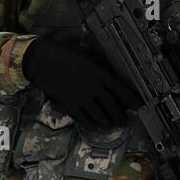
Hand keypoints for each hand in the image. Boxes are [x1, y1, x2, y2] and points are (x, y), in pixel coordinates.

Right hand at [22, 35, 138, 129]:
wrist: (41, 60)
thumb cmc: (62, 53)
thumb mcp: (85, 54)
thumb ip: (99, 63)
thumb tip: (109, 69)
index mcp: (98, 73)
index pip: (121, 90)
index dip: (132, 100)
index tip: (138, 106)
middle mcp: (93, 88)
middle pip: (113, 107)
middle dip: (121, 116)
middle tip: (124, 119)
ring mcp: (81, 98)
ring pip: (101, 116)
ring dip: (108, 123)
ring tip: (111, 124)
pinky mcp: (70, 106)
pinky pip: (84, 120)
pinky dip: (92, 125)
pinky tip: (95, 125)